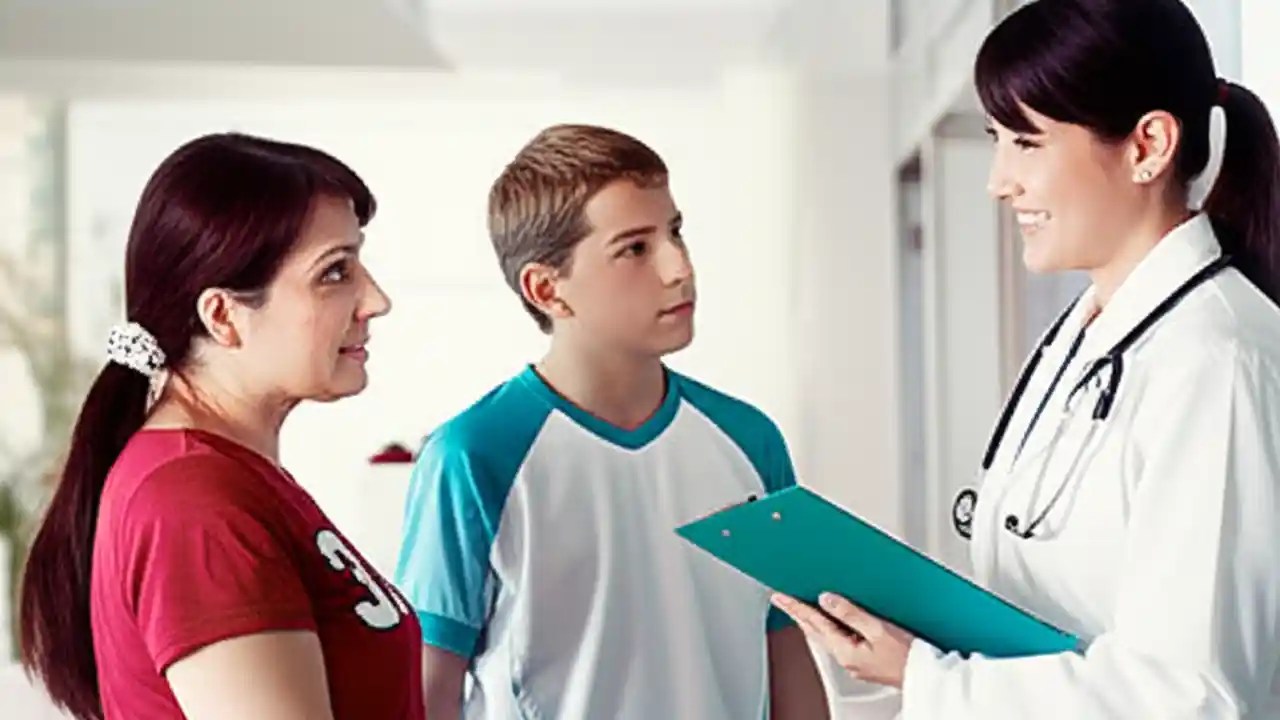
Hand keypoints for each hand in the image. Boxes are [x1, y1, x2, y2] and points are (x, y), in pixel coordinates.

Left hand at [771, 592, 913, 688]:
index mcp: (845, 651)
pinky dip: (829, 628)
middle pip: (815, 631)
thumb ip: (850, 613)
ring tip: (800, 608)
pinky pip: (839, 640)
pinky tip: (830, 622)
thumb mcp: (878, 629)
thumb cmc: (908, 656)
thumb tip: (826, 599)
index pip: (814, 623)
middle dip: (798, 614)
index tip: (781, 598)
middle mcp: (846, 659)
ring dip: (811, 621)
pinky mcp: (864, 660)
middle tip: (783, 600)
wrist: (926, 678)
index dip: (796, 608)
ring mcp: (854, 662)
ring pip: (825, 637)